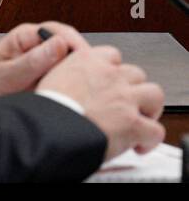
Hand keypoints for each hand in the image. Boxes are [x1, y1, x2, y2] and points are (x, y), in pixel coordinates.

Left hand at [0, 22, 88, 99]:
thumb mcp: (5, 75)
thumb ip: (30, 62)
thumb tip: (59, 44)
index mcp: (25, 37)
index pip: (60, 32)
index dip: (76, 46)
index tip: (86, 63)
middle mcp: (39, 46)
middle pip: (72, 47)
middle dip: (83, 62)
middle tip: (90, 82)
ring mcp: (47, 63)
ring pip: (75, 64)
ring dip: (80, 76)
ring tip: (84, 93)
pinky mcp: (51, 79)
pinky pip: (70, 79)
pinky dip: (75, 88)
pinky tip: (76, 99)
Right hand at [37, 44, 164, 158]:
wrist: (48, 128)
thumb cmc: (45, 109)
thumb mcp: (48, 79)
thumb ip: (64, 74)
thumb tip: (65, 80)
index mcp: (86, 61)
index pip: (111, 55)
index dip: (112, 70)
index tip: (108, 81)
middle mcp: (109, 76)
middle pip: (136, 74)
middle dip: (132, 88)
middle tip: (123, 103)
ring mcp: (124, 98)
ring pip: (154, 95)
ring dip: (148, 108)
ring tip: (138, 119)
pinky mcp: (133, 123)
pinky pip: (154, 129)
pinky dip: (149, 139)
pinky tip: (138, 145)